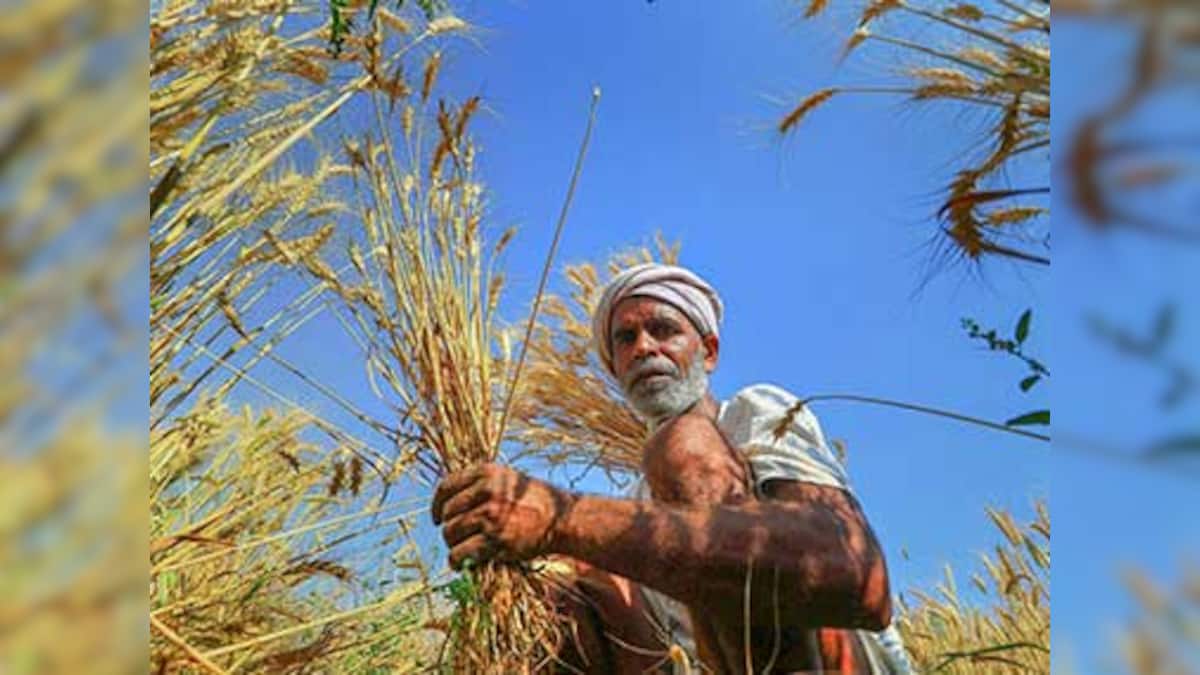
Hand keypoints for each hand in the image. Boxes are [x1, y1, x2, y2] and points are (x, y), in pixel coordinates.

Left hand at [431, 464, 574, 569]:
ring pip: (451, 533)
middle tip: (458, 537)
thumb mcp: (507, 480)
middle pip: (447, 513)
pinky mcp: (495, 540)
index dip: (437, 504)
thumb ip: (479, 485)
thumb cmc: (533, 501)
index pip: (446, 487)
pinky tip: (460, 563)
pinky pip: (460, 553)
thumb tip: (446, 502)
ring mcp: (491, 515)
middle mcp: (487, 491)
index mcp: (486, 472)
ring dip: (453, 545)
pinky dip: (456, 561)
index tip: (437, 517)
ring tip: (462, 549)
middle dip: (449, 528)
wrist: (560, 519)